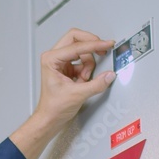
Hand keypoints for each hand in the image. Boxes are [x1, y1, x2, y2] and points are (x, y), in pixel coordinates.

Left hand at [11, 28, 115, 158]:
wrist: (49, 119)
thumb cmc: (53, 107)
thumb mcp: (77, 95)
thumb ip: (96, 84)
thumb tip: (109, 75)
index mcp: (51, 59)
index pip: (76, 45)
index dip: (94, 44)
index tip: (106, 45)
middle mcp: (54, 57)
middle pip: (76, 39)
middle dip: (91, 45)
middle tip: (103, 50)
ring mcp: (61, 62)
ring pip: (81, 50)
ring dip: (89, 63)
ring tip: (85, 78)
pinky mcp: (67, 68)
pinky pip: (83, 61)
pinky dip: (87, 69)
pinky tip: (83, 81)